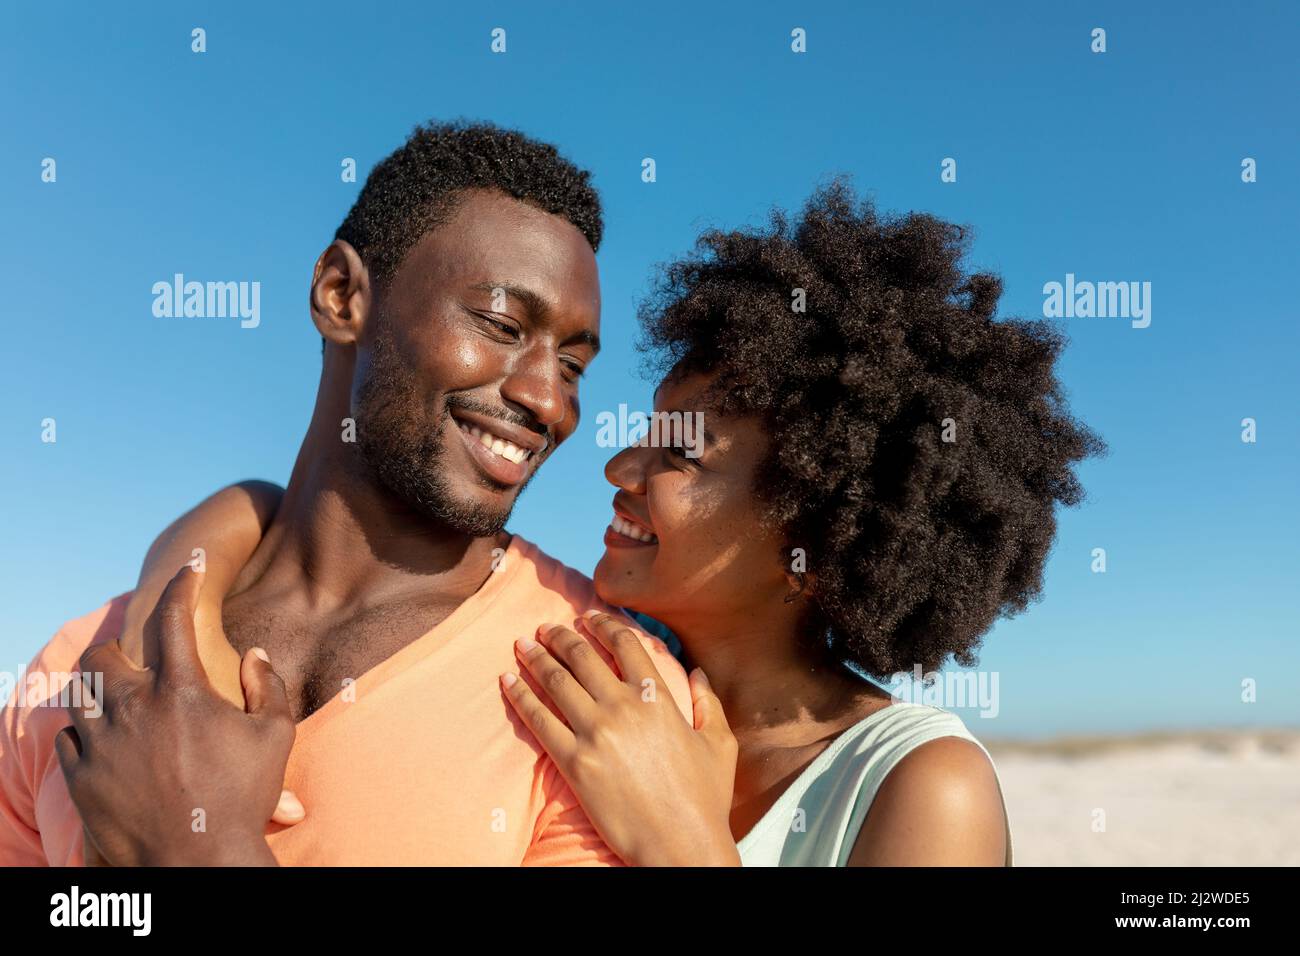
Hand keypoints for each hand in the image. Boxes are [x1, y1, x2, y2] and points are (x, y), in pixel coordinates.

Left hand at [56, 566, 296, 865]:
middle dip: (119, 648)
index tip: (189, 566)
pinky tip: (104, 740)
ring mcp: (100, 743)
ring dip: (98, 688)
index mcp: (181, 691)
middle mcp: (132, 708)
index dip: (181, 584)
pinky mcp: (80, 777)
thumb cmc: (243, 797)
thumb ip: (264, 686)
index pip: (174, 617)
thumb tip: (253, 653)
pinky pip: (67, 738)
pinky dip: (83, 731)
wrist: (199, 860)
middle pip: (104, 653)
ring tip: (117, 699)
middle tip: (137, 661)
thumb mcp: (274, 735)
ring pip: (78, 692)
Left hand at [501, 611, 739, 865]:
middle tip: (545, 628)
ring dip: (535, 657)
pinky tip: (508, 682)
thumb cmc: (705, 798)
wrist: (680, 844)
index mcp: (657, 697)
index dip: (602, 625)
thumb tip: (697, 673)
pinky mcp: (574, 762)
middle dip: (559, 636)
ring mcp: (595, 733)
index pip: (624, 644)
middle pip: (581, 656)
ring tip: (521, 645)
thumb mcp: (720, 744)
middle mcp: (623, 707)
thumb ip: (709, 704)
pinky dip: (520, 696)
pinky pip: (539, 720)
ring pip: (556, 681)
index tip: (587, 618)